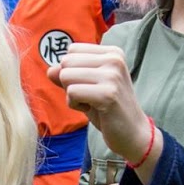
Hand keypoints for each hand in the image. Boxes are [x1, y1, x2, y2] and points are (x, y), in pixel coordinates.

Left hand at [49, 43, 154, 164]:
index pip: (72, 50)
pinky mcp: (108, 93)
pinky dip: (75, 105)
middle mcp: (114, 59)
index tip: (91, 86)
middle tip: (90, 96)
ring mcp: (112, 75)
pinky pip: (71, 92)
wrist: (133, 134)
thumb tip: (50, 70)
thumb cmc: (108, 109)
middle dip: (69, 83)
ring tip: (91, 103)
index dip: (72, 71)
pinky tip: (92, 110)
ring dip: (71, 95)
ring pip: (66, 76)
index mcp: (112, 52)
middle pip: (66, 62)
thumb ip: (68, 75)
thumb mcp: (87, 87)